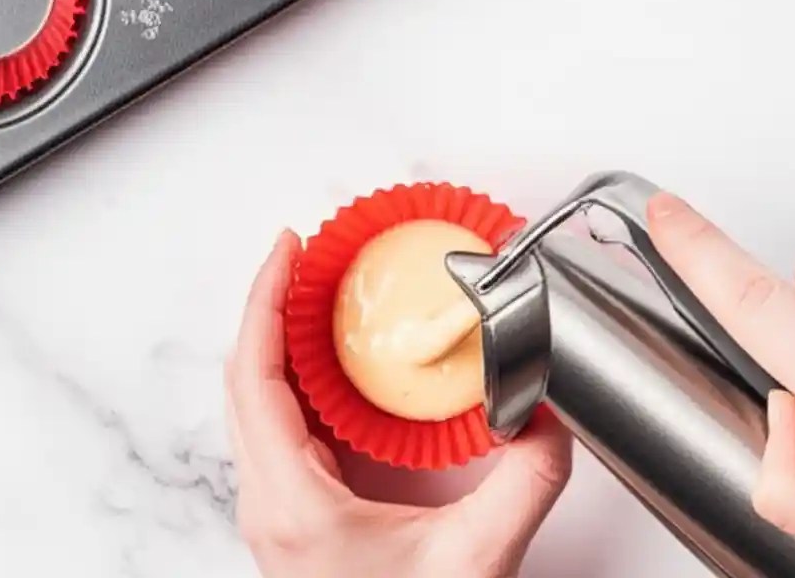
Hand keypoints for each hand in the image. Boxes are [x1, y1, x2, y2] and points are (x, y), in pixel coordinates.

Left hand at [226, 231, 572, 577]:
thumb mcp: (475, 562)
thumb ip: (524, 483)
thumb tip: (549, 419)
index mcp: (291, 501)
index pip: (255, 374)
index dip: (265, 300)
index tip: (287, 248)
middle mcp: (268, 502)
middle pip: (246, 378)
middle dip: (272, 307)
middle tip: (308, 258)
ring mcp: (276, 511)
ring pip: (257, 403)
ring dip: (282, 342)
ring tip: (318, 298)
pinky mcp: (295, 519)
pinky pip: (281, 429)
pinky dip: (300, 382)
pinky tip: (338, 369)